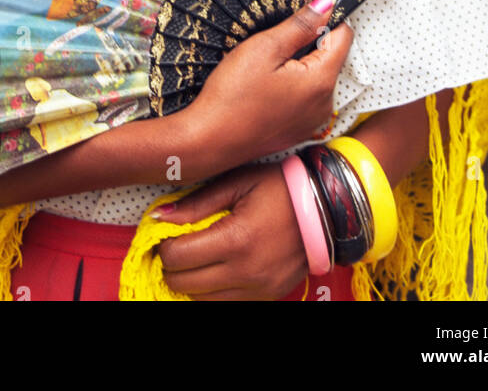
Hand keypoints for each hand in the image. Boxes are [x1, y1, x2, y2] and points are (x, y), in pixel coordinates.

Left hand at [157, 163, 307, 300]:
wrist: (327, 209)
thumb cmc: (281, 188)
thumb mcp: (238, 182)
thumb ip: (197, 203)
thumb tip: (160, 217)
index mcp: (236, 239)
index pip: (179, 257)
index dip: (165, 246)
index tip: (168, 234)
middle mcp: (246, 271)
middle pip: (185, 284)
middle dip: (174, 266)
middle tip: (178, 246)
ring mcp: (258, 289)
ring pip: (202, 300)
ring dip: (191, 282)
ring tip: (196, 258)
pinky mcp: (268, 297)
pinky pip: (226, 305)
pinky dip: (213, 292)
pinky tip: (215, 270)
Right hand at [183, 0, 353, 171]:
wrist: (209, 141)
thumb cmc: (233, 96)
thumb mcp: (266, 47)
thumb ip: (301, 24)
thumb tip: (327, 3)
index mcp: (321, 81)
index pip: (344, 36)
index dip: (325, 19)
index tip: (300, 16)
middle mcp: (325, 104)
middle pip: (330, 57)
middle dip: (308, 44)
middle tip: (273, 46)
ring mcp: (312, 120)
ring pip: (316, 77)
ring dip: (299, 66)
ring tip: (265, 70)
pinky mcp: (299, 130)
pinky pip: (305, 98)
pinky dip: (291, 87)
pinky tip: (265, 89)